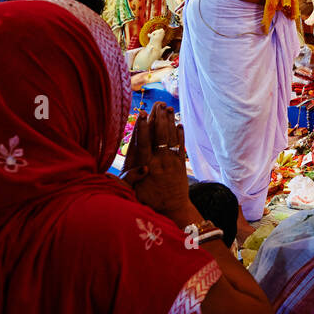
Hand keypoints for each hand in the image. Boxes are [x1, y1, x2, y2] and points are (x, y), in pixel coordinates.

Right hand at [123, 102, 192, 220]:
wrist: (174, 209)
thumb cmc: (150, 201)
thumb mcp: (136, 192)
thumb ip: (132, 178)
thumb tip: (139, 166)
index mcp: (147, 167)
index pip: (144, 143)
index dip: (143, 128)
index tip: (142, 114)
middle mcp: (161, 162)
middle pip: (160, 136)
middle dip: (159, 118)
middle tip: (158, 104)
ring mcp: (173, 161)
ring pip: (171, 138)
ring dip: (170, 122)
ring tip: (168, 108)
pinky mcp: (181, 164)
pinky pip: (181, 146)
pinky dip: (180, 135)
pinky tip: (179, 124)